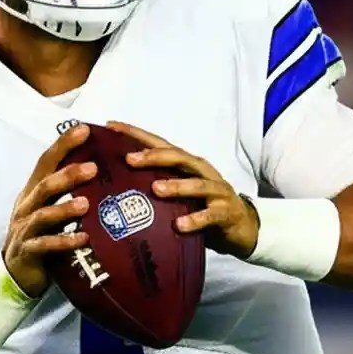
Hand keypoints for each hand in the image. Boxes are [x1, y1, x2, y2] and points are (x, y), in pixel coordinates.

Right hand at [2, 124, 98, 297]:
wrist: (18, 272)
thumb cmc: (43, 234)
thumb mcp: (53, 209)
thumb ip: (70, 192)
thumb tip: (105, 170)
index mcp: (33, 191)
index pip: (46, 162)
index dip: (63, 145)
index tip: (84, 129)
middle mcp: (27, 206)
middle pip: (44, 185)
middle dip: (67, 175)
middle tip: (93, 168)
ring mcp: (24, 229)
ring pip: (43, 215)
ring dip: (64, 209)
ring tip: (86, 204)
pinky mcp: (27, 252)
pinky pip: (45, 245)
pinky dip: (64, 242)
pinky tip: (83, 239)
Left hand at [106, 121, 259, 258]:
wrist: (242, 227)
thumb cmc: (201, 206)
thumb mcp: (178, 191)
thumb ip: (154, 183)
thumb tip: (114, 183)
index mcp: (185, 164)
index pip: (158, 144)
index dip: (135, 134)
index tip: (111, 126)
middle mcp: (200, 171)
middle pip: (178, 158)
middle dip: (153, 156)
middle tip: (130, 159)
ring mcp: (216, 191)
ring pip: (197, 184)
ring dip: (176, 186)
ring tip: (156, 189)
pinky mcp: (226, 212)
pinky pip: (210, 215)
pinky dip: (195, 219)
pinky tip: (180, 225)